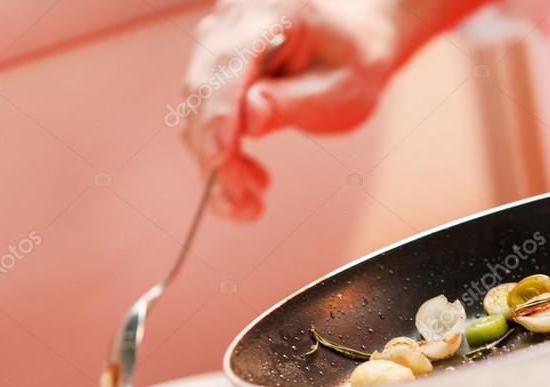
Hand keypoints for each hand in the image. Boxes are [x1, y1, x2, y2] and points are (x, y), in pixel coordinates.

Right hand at [182, 0, 402, 219]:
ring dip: (215, 165)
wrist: (355, 40)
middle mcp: (231, 22)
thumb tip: (248, 118)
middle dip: (216, 156)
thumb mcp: (341, 88)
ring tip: (248, 204)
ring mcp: (217, 43)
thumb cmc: (355, 60)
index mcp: (268, 13)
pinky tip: (249, 180)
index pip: (228, 65)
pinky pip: (203, 115)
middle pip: (202, 93)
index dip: (219, 114)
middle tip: (242, 205)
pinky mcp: (214, 69)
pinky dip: (220, 155)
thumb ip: (295, 102)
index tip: (218, 158)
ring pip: (195, 110)